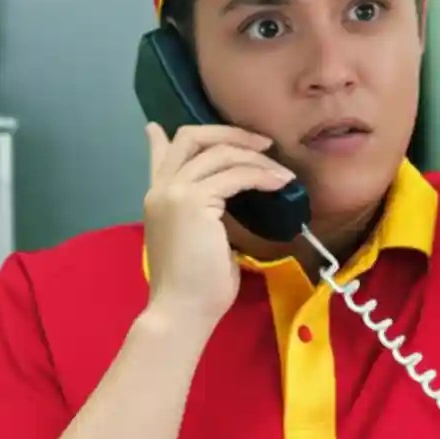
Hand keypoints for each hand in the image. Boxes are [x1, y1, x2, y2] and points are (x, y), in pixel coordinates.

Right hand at [142, 122, 295, 325]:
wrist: (181, 311)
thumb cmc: (195, 288)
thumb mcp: (202, 241)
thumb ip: (207, 215)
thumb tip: (221, 207)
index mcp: (158, 198)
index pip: (159, 156)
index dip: (161, 138)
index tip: (157, 127)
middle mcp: (161, 188)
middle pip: (192, 137)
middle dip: (230, 133)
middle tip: (262, 143)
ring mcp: (174, 192)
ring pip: (219, 152)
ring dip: (256, 157)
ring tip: (281, 172)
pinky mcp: (193, 202)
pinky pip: (235, 174)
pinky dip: (261, 175)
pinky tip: (279, 183)